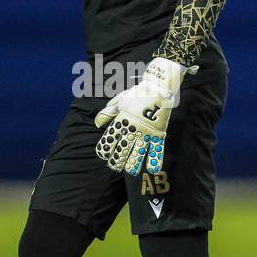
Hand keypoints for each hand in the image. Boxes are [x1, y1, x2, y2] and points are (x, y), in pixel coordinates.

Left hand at [93, 57, 188, 175]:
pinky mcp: (159, 133)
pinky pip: (157, 150)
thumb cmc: (138, 93)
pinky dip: (155, 161)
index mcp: (122, 120)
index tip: (103, 154)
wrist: (159, 87)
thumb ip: (108, 113)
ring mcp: (147, 132)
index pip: (109, 139)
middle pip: (122, 150)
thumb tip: (96, 123)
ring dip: (132, 165)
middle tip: (114, 165)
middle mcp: (133, 128)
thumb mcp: (120, 100)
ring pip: (137, 154)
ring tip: (129, 169)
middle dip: (116, 161)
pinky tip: (151, 169)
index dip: (104, 150)